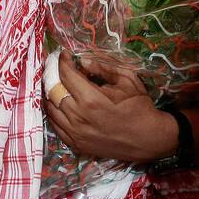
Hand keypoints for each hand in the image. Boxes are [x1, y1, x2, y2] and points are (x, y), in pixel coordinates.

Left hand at [45, 55, 175, 163]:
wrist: (148, 139)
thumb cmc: (139, 107)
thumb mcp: (127, 80)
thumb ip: (103, 68)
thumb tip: (82, 61)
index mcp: (91, 99)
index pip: (66, 74)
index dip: (62, 61)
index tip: (64, 54)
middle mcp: (78, 117)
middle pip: (53, 90)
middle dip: (53, 74)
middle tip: (57, 66)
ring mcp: (75, 133)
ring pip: (50, 108)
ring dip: (51, 92)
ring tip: (57, 83)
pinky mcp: (76, 144)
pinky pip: (54, 125)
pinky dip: (54, 111)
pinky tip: (60, 103)